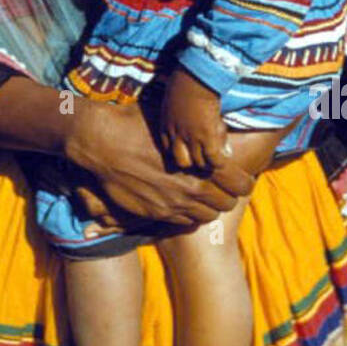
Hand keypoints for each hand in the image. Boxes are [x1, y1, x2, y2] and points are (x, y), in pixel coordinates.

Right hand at [64, 95, 252, 233]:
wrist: (102, 144)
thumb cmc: (137, 124)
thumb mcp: (173, 122)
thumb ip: (200, 133)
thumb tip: (222, 132)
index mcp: (202, 165)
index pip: (241, 183)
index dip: (244, 181)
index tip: (240, 176)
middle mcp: (192, 189)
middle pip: (227, 204)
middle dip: (226, 195)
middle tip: (220, 185)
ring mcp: (173, 205)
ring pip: (207, 217)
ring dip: (208, 207)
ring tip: (201, 195)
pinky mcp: (155, 214)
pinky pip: (183, 223)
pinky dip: (188, 215)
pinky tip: (180, 201)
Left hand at [159, 66, 231, 170]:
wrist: (195, 76)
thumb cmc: (184, 79)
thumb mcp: (172, 96)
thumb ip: (176, 107)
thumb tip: (182, 105)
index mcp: (166, 125)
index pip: (168, 149)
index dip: (180, 152)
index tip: (188, 151)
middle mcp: (177, 135)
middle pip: (182, 162)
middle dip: (192, 163)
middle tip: (204, 159)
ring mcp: (191, 138)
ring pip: (199, 163)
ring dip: (209, 163)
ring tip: (217, 161)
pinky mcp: (207, 136)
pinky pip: (214, 158)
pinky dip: (219, 161)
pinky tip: (226, 156)